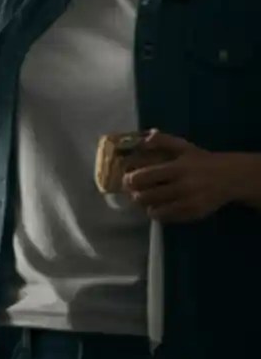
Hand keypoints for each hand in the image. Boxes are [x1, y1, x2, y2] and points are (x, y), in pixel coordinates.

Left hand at [124, 130, 240, 222]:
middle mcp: (182, 186)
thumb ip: (162, 141)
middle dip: (135, 194)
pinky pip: (167, 219)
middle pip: (144, 197)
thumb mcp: (184, 147)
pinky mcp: (193, 214)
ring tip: (148, 200)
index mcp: (176, 168)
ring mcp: (188, 202)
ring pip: (153, 210)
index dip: (129, 180)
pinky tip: (161, 206)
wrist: (231, 177)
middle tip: (135, 191)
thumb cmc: (202, 161)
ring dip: (146, 205)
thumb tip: (142, 139)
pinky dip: (160, 213)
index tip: (127, 179)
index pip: (141, 178)